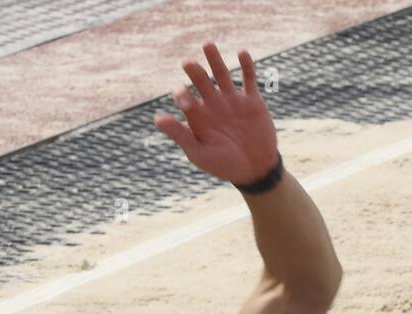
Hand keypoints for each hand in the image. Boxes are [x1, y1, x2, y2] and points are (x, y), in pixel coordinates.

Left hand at [154, 43, 277, 183]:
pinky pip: (249, 79)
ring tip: (207, 45)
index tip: (187, 102)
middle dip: (194, 71)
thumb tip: (157, 118)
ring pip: (222, 73)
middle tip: (187, 63)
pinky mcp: (252, 102)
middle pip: (200, 79)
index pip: (184, 96)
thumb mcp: (199, 154)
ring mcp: (233, 101)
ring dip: (214, 59)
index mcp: (198, 115)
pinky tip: (241, 53)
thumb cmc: (224, 165)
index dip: (182, 94)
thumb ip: (180, 135)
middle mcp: (213, 104)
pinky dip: (246, 66)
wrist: (255, 170)